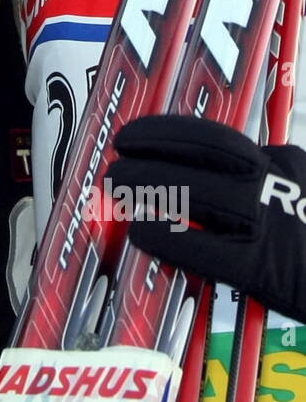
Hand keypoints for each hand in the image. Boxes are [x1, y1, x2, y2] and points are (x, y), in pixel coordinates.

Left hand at [107, 115, 305, 323]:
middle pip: (202, 156)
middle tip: (115, 153)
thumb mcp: (302, 194)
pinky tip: (142, 232)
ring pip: (197, 194)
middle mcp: (278, 185)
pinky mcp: (270, 269)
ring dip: (148, 186)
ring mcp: (272, 225)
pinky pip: (208, 249)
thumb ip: (271, 187)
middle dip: (152, 150)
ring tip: (114, 184)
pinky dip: (170, 237)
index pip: (217, 139)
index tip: (137, 134)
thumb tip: (213, 193)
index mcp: (288, 165)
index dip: (170, 132)